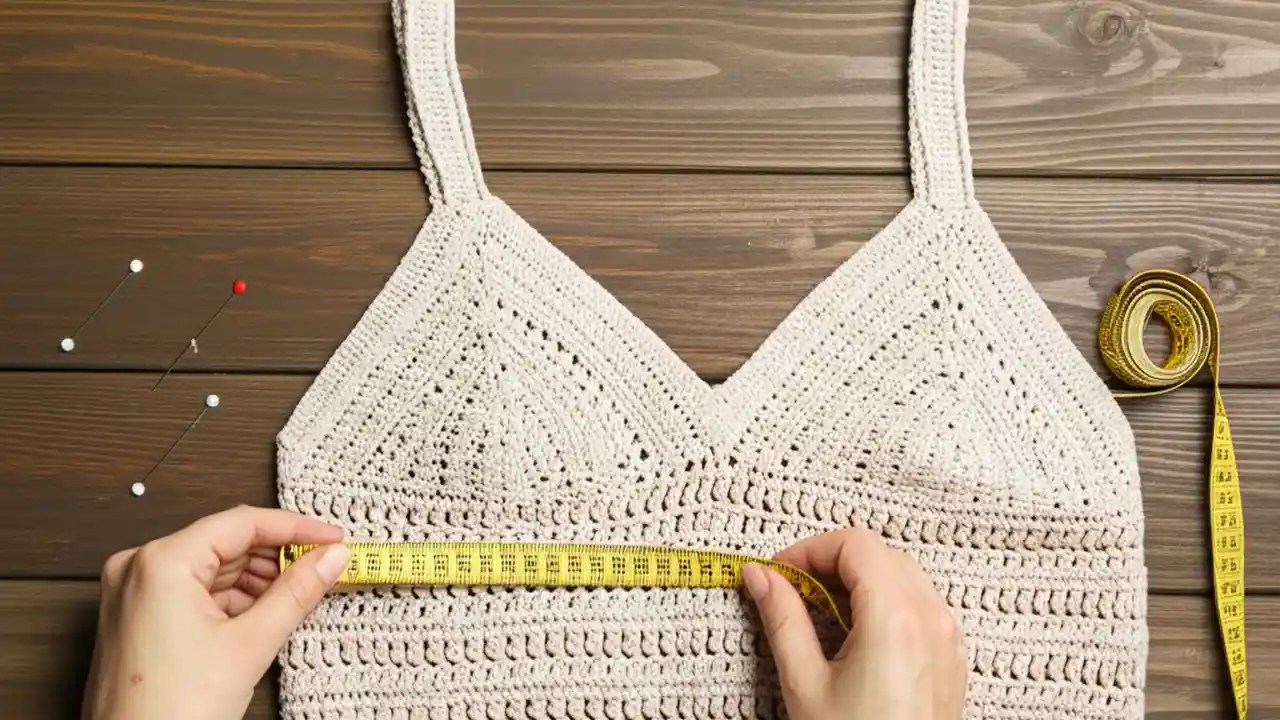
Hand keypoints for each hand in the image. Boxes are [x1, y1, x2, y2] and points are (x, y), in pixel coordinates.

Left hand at [83, 506, 349, 719]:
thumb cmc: (170, 711)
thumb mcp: (250, 644)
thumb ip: (297, 592)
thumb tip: (331, 558)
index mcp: (160, 562)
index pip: (241, 523)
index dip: (295, 528)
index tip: (331, 538)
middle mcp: (138, 569)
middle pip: (226, 543)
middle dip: (278, 557)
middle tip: (323, 567)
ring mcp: (134, 594)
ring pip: (213, 569)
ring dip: (258, 581)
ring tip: (299, 596)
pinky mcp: (138, 618)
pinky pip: (195, 593)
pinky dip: (233, 601)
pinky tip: (265, 615)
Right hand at [742, 529, 966, 719]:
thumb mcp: (805, 684)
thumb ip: (782, 619)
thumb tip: (760, 576)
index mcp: (896, 618)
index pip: (854, 544)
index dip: (809, 549)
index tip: (778, 573)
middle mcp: (932, 618)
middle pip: (880, 552)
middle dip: (832, 560)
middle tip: (792, 587)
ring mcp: (949, 638)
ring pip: (904, 573)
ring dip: (860, 578)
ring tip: (820, 610)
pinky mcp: (953, 658)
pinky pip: (922, 604)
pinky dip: (887, 600)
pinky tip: (856, 632)